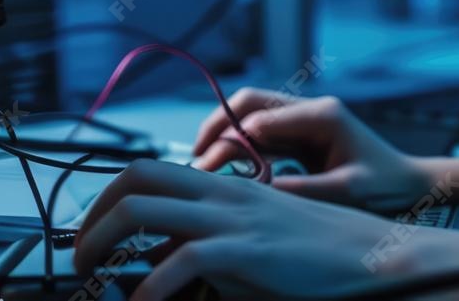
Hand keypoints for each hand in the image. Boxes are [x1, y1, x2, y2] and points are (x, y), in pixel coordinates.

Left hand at [72, 159, 458, 300]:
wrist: (377, 257)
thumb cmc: (323, 255)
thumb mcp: (262, 237)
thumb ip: (217, 240)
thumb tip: (168, 264)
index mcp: (230, 188)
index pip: (152, 170)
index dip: (111, 197)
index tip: (95, 232)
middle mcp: (225, 194)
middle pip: (136, 177)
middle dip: (94, 214)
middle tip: (81, 254)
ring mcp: (234, 219)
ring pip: (142, 208)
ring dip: (101, 242)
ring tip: (90, 275)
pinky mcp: (246, 252)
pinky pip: (177, 262)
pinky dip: (147, 289)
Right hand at [190, 91, 436, 211]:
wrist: (409, 183)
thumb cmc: (387, 184)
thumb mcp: (349, 191)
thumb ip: (307, 189)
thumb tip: (262, 191)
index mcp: (323, 115)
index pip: (262, 116)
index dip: (230, 138)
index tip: (207, 165)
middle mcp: (311, 110)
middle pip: (250, 104)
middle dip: (218, 127)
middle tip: (195, 158)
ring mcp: (304, 120)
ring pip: (251, 117)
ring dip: (225, 137)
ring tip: (202, 166)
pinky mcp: (301, 135)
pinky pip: (261, 135)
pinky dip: (240, 149)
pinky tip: (225, 171)